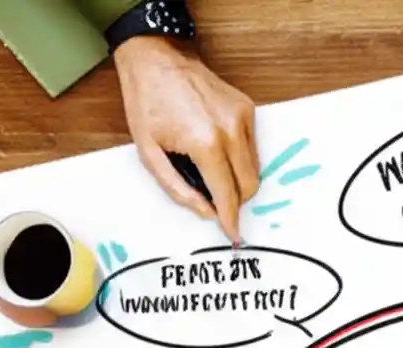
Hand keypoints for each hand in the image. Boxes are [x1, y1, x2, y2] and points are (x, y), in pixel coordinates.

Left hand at [114, 36, 258, 242]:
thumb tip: (205, 211)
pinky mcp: (247, 109)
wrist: (157, 58)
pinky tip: (215, 149)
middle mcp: (231, 130)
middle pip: (249, 185)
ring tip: (211, 171)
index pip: (227, 193)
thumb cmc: (147, 102)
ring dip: (238, 179)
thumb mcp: (149, 153)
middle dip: (235, 200)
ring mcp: (242, 118)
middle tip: (216, 202)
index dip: (230, 218)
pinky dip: (239, 158)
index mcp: (205, 143)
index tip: (234, 235)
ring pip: (254, 168)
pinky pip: (252, 147)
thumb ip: (178, 189)